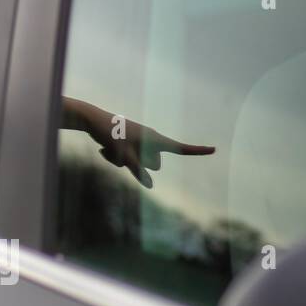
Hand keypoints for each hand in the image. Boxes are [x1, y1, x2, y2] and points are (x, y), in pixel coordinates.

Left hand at [81, 110, 214, 189]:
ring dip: (122, 162)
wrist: (91, 119)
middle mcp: (149, 139)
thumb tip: (150, 186)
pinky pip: (126, 159)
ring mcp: (138, 141)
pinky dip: (115, 157)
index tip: (214, 149)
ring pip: (137, 164)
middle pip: (154, 165)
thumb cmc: (111, 136)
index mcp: (155, 139)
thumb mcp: (125, 157)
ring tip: (110, 148)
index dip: (197, 150)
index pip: (180, 148)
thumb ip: (138, 172)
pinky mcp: (127, 142)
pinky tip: (103, 148)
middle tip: (123, 151)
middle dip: (139, 165)